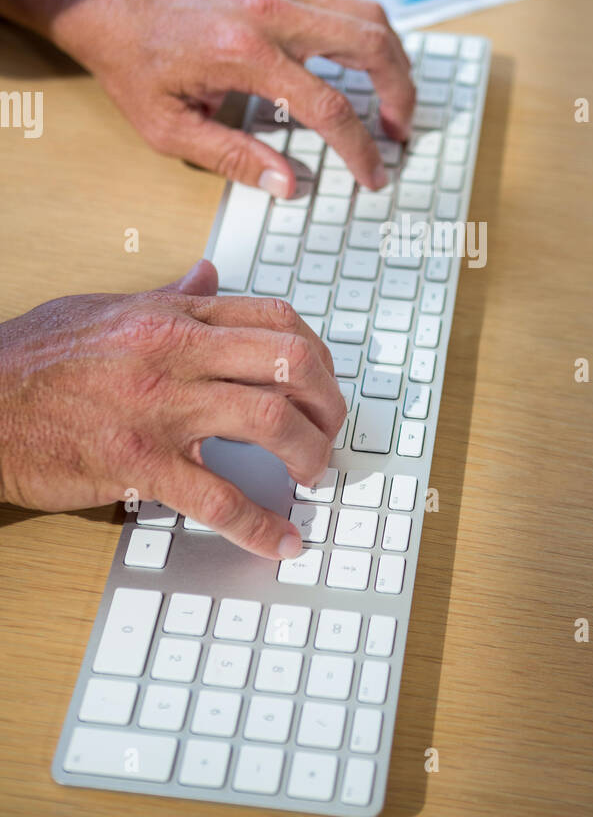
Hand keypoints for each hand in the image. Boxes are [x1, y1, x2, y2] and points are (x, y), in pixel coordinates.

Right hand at [0, 260, 344, 557]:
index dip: (317, 354)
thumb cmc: (37, 358)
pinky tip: (281, 541)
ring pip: (270, 421)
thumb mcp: (107, 308)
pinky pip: (218, 498)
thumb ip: (169, 297)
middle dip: (328, 401)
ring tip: (315, 475)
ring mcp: (160, 408)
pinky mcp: (138, 464)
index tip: (324, 382)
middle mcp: (176, 353)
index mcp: (173, 316)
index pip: (276, 319)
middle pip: (290, 362)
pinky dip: (260, 526)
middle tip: (331, 431)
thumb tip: (210, 275)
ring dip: (310, 454)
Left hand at [51, 0, 414, 196]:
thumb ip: (234, 158)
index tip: (374, 175)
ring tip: (394, 99)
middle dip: (399, 93)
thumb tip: (288, 184)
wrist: (107, 1)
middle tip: (400, 133)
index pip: (328, 106)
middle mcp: (270, 13)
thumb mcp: (169, 128)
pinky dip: (368, 29)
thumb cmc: (133, 63)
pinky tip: (365, 61)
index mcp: (243, 54)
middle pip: (369, 44)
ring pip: (366, 12)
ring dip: (393, 58)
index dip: (360, 148)